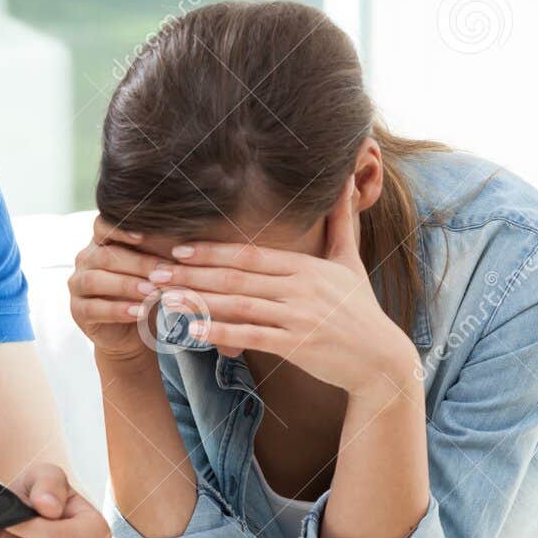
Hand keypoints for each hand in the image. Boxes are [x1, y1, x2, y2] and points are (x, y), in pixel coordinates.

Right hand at [68, 216, 172, 364]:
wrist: (133, 333)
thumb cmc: (146, 295)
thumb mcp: (154, 272)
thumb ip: (159, 254)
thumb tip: (184, 241)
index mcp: (102, 243)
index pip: (102, 226)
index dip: (120, 228)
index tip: (143, 235)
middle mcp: (85, 260)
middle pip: (106, 255)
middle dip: (137, 264)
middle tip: (163, 273)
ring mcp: (77, 285)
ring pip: (96, 280)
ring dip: (126, 285)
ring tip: (152, 293)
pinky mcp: (77, 311)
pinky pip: (93, 308)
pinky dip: (117, 310)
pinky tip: (138, 311)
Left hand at [154, 177, 417, 396]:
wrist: (381, 359)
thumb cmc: (361, 311)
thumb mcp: (350, 261)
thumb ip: (339, 222)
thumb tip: (344, 177)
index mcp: (306, 266)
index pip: (250, 255)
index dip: (212, 252)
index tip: (179, 249)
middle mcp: (300, 286)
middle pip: (237, 277)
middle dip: (193, 275)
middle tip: (156, 272)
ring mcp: (298, 315)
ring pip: (239, 305)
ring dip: (198, 302)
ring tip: (165, 300)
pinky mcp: (298, 344)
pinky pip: (252, 336)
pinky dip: (222, 333)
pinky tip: (194, 331)